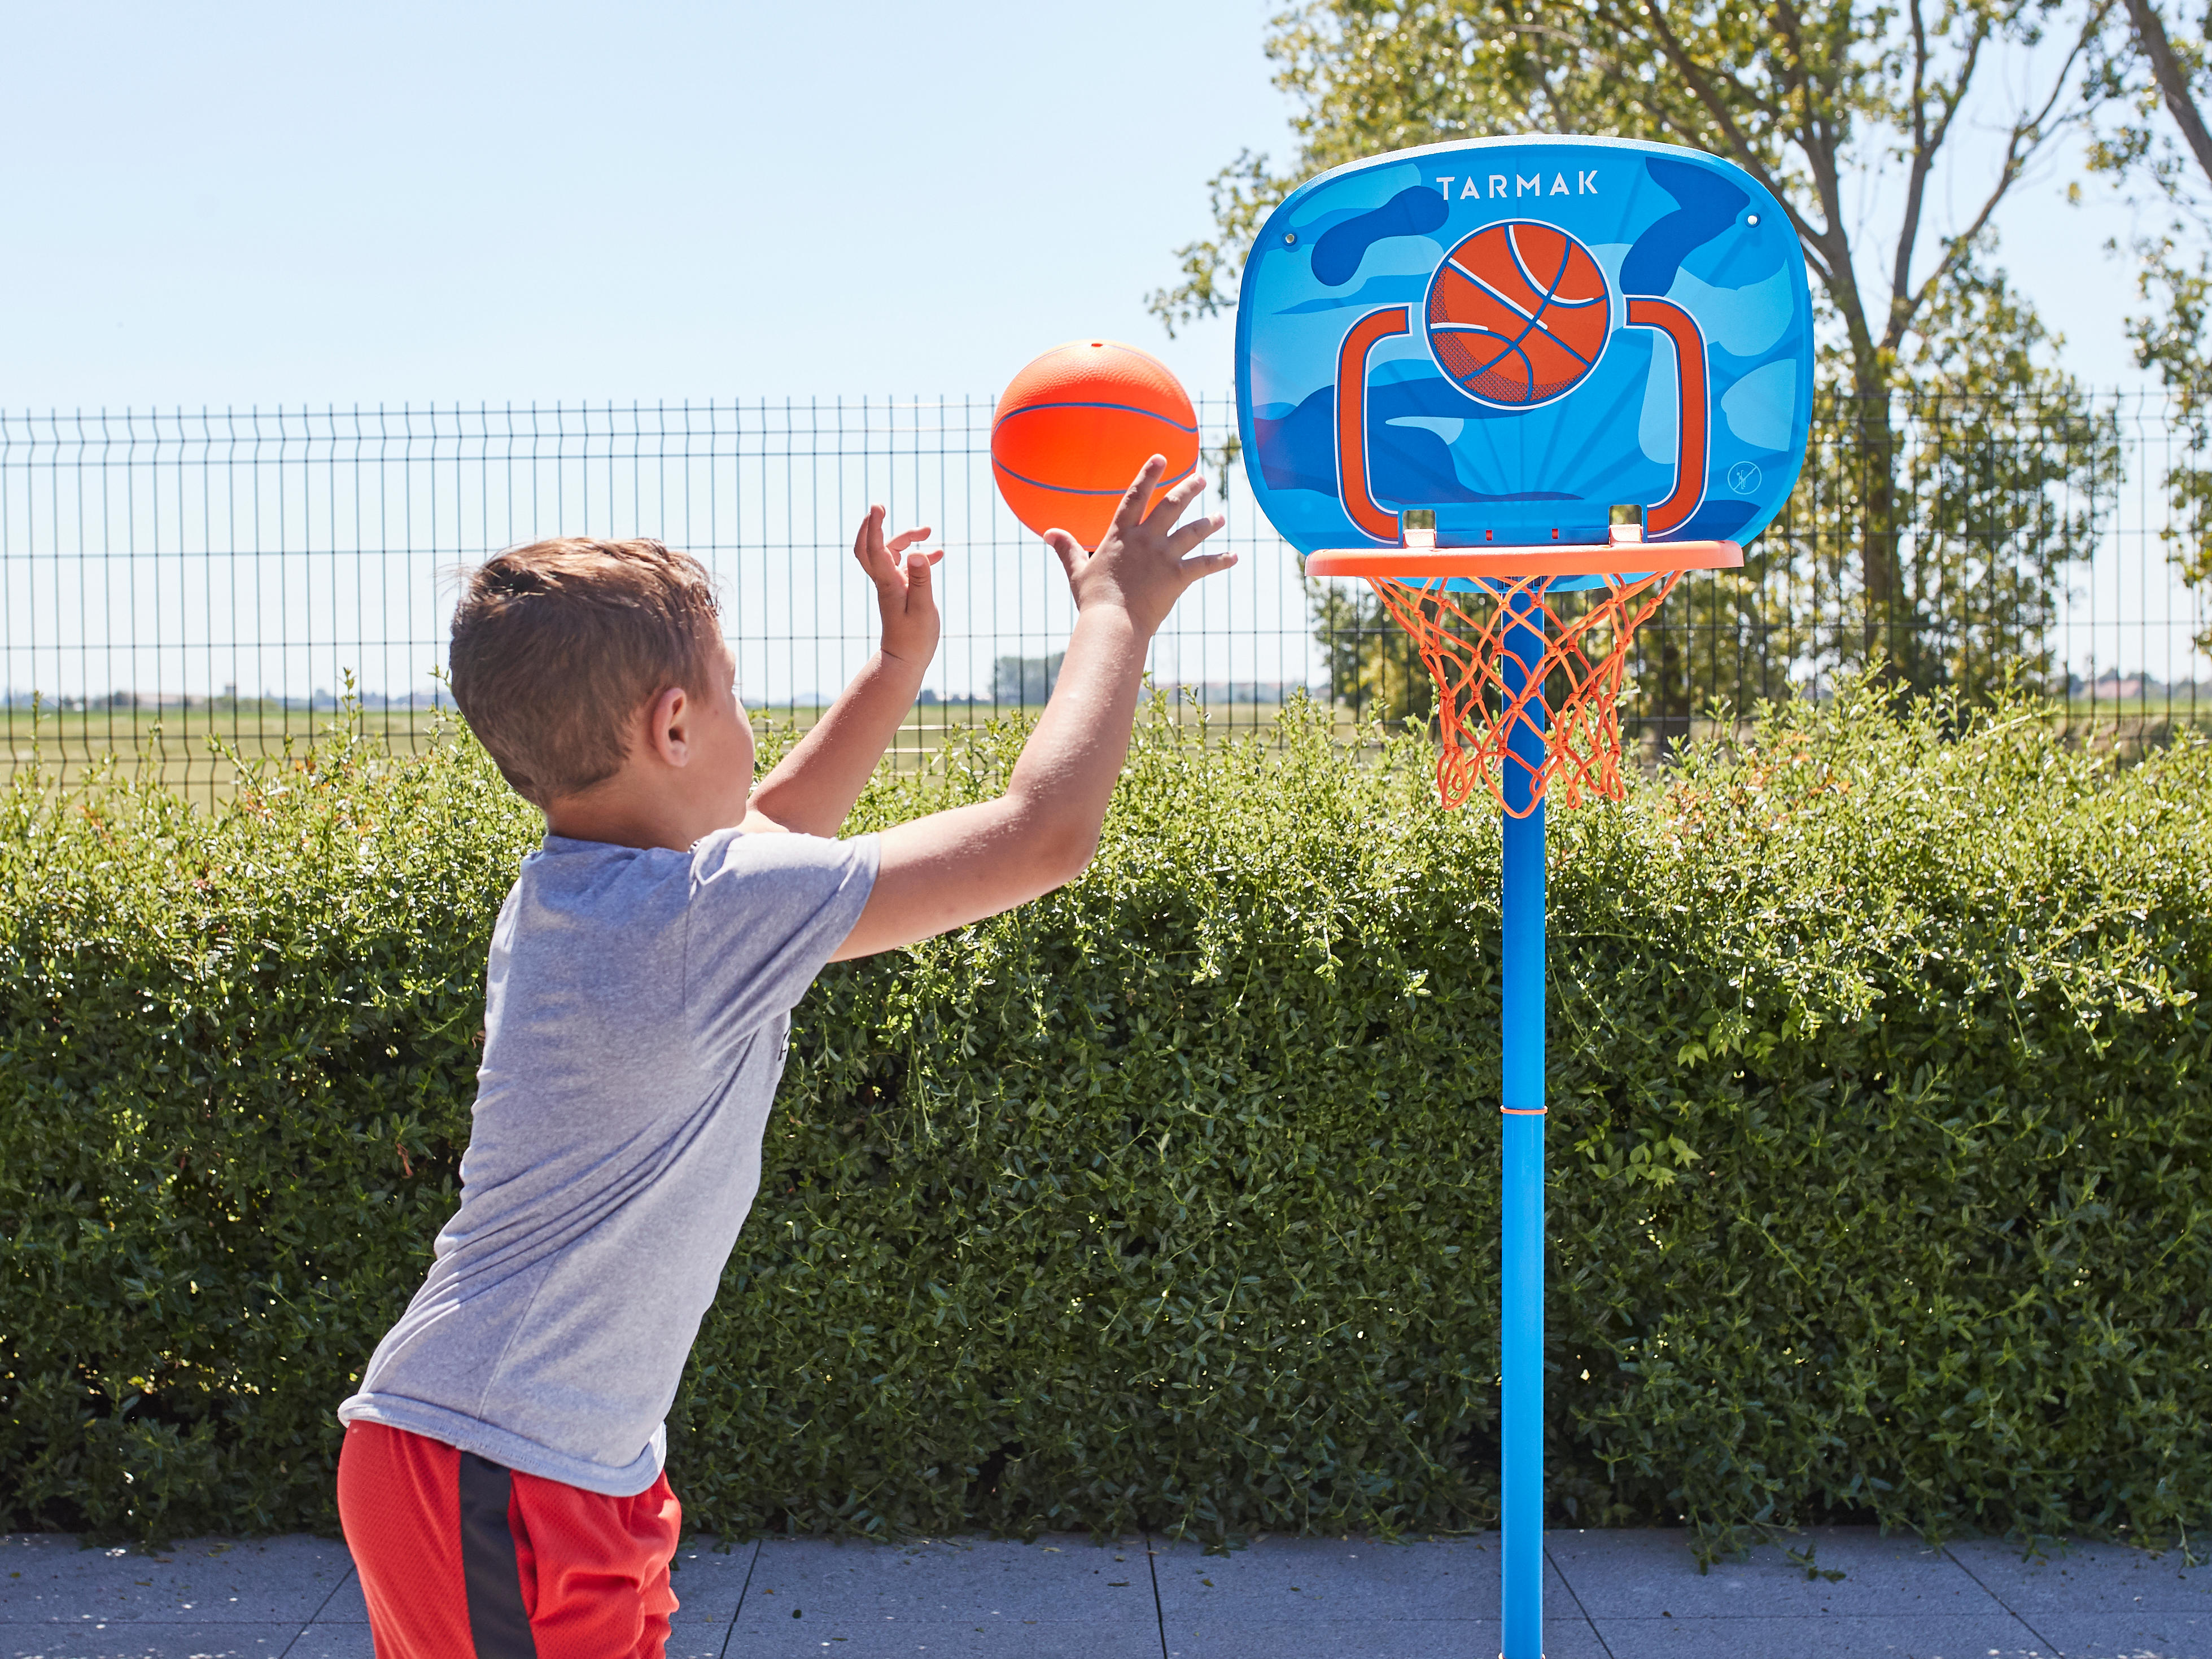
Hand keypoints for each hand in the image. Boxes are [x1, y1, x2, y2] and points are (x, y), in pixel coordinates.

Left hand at [854, 504, 943, 667]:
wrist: (903, 660)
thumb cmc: (914, 639)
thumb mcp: (923, 609)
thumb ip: (921, 580)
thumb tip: (915, 553)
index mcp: (888, 584)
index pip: (875, 549)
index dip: (875, 526)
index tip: (878, 506)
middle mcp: (885, 581)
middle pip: (873, 546)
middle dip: (876, 526)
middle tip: (882, 508)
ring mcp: (890, 585)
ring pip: (889, 553)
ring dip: (905, 539)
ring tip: (929, 531)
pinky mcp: (898, 590)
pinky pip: (903, 566)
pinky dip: (916, 556)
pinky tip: (938, 554)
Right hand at [1042, 457, 1231, 636]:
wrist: (1114, 623)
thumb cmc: (1093, 599)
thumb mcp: (1076, 571)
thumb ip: (1066, 548)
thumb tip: (1048, 532)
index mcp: (1121, 535)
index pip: (1136, 496)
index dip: (1149, 475)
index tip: (1162, 458)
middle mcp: (1145, 540)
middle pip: (1170, 507)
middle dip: (1187, 490)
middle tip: (1200, 479)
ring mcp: (1163, 556)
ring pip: (1192, 532)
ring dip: (1208, 523)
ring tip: (1220, 517)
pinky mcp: (1178, 576)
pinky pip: (1205, 565)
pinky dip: (1221, 561)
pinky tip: (1235, 556)